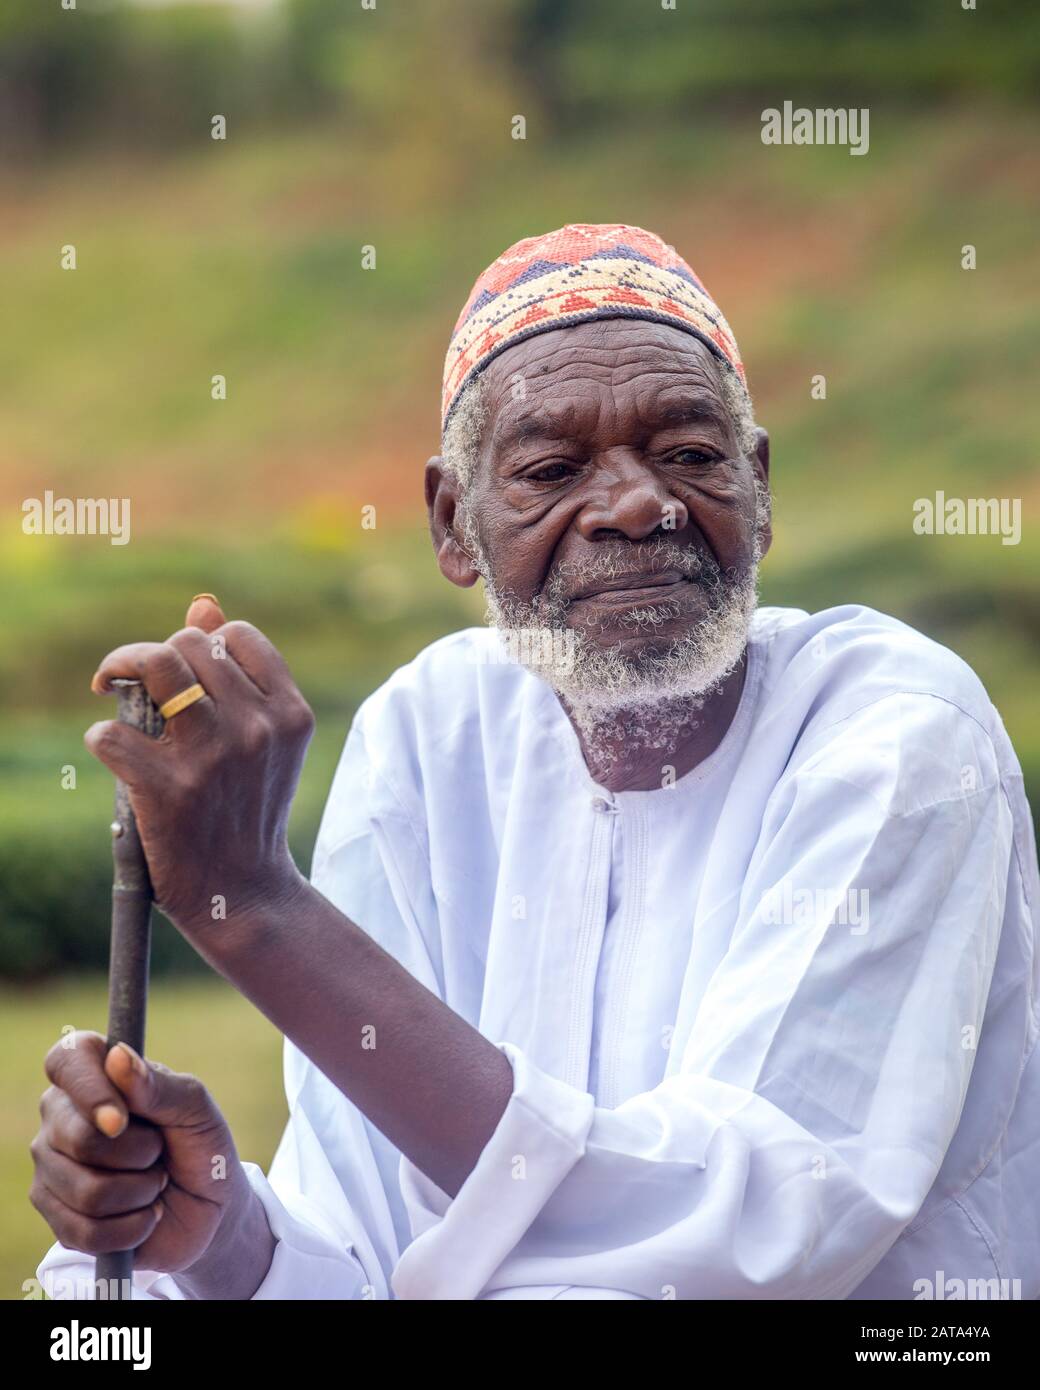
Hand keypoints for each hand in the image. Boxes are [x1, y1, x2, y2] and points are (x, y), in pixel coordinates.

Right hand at [30, 1031, 251, 1274]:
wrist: (209, 1206)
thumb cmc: (199, 1143)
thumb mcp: (194, 1107)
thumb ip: (157, 1084)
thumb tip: (117, 1056)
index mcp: (92, 1074)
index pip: (66, 1059)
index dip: (90, 1090)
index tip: (122, 1119)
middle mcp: (60, 1117)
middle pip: (81, 1138)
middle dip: (141, 1152)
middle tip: (160, 1151)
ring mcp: (51, 1169)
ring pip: (87, 1191)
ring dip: (141, 1192)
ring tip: (154, 1182)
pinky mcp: (58, 1219)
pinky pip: (86, 1232)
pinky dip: (132, 1227)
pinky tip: (144, 1215)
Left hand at [85, 596, 314, 938]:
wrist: (243, 893)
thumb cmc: (246, 809)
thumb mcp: (263, 740)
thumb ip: (238, 672)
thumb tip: (203, 604)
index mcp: (289, 714)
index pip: (235, 636)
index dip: (203, 644)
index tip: (185, 672)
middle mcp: (257, 728)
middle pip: (188, 644)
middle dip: (159, 658)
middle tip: (144, 687)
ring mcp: (213, 757)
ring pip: (153, 665)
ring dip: (121, 670)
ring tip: (110, 685)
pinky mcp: (167, 788)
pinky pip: (111, 732)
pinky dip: (104, 740)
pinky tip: (118, 758)